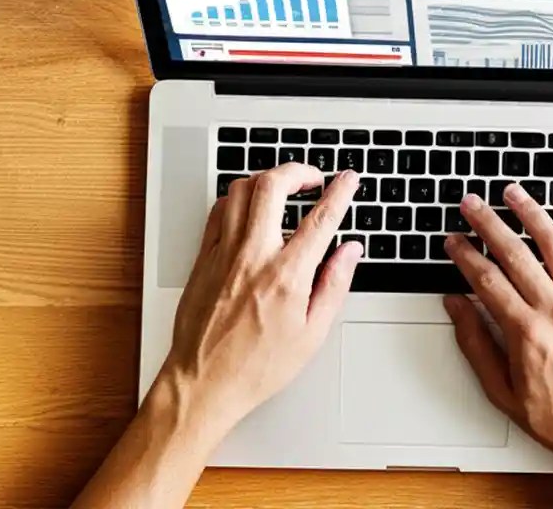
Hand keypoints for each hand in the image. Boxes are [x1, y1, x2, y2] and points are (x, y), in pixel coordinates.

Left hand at [161, 165, 363, 434]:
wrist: (204, 383)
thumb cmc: (256, 367)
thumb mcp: (313, 333)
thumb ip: (335, 284)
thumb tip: (350, 252)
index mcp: (286, 275)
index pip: (320, 218)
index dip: (340, 192)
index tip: (348, 180)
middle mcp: (252, 256)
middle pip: (272, 185)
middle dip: (298, 170)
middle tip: (312, 178)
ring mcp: (223, 254)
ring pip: (241, 190)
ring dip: (266, 180)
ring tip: (283, 189)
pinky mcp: (202, 259)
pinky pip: (218, 211)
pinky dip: (238, 199)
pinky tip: (250, 209)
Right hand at [443, 185, 552, 508]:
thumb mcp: (504, 393)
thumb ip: (476, 345)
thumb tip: (455, 308)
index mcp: (525, 332)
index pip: (486, 279)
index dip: (464, 255)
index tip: (453, 240)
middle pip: (514, 252)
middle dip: (488, 223)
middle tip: (471, 204)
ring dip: (530, 213)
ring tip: (513, 193)